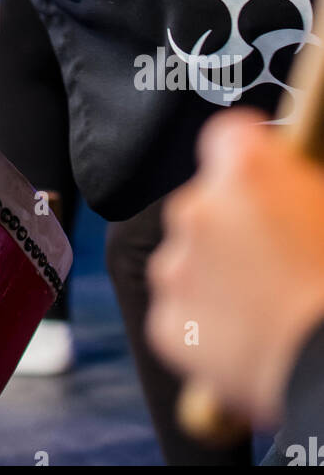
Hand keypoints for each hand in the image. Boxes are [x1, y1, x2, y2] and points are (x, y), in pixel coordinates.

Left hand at [146, 110, 323, 426]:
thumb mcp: (323, 205)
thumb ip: (290, 188)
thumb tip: (278, 188)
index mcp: (246, 168)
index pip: (227, 136)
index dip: (245, 157)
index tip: (261, 176)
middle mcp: (197, 207)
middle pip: (203, 204)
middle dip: (229, 226)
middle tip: (271, 259)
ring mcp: (175, 266)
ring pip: (185, 259)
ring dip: (211, 274)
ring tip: (261, 305)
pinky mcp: (167, 322)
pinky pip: (179, 312)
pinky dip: (203, 323)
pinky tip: (244, 338)